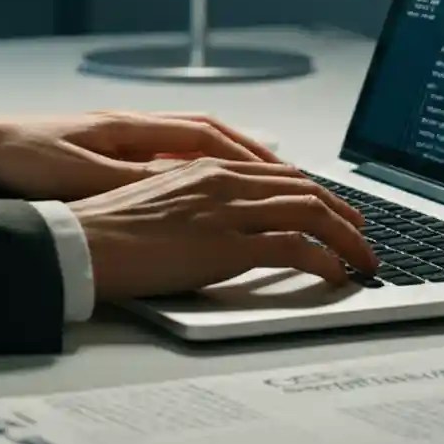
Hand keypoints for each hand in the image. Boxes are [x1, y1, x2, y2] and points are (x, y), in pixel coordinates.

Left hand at [0, 111, 282, 200]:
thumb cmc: (21, 158)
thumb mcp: (79, 175)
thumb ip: (130, 180)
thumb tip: (180, 186)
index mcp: (128, 127)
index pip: (204, 135)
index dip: (247, 154)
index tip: (282, 173)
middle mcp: (130, 125)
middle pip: (207, 132)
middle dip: (251, 151)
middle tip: (290, 175)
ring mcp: (118, 134)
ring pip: (188, 141)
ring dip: (227, 155)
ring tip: (259, 176)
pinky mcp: (104, 148)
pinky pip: (165, 151)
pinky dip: (194, 164)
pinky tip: (202, 182)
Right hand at [67, 157, 374, 300]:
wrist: (82, 241)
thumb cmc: (106, 228)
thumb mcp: (156, 199)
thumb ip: (193, 201)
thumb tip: (215, 220)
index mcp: (207, 168)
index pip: (279, 175)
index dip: (315, 193)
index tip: (333, 210)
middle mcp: (224, 180)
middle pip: (304, 189)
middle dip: (342, 214)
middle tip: (361, 236)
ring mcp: (228, 210)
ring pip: (311, 213)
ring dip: (346, 239)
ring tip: (362, 261)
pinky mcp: (228, 244)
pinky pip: (296, 248)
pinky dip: (325, 260)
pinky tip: (335, 274)